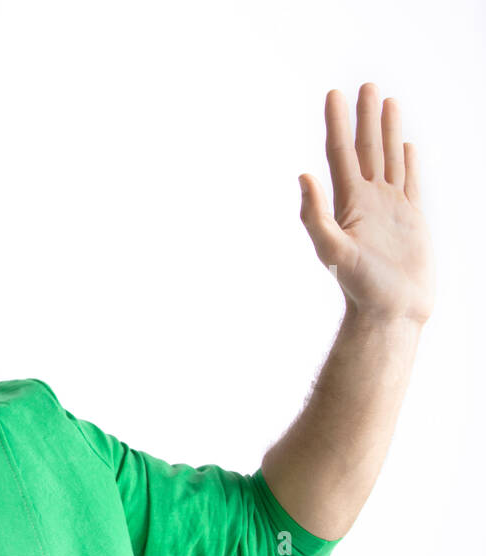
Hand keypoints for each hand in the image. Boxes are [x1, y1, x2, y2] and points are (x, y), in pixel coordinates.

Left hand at [298, 83, 434, 325]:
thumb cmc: (360, 287)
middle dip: (364, 117)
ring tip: (386, 101)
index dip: (337, 124)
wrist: (390, 312)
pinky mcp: (412, 218)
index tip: (333, 94)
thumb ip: (315, 215)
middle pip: (366, 148)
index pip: (340, 154)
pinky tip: (405, 145)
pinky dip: (408, 161)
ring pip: (388, 158)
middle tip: (364, 85)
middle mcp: (368, 201)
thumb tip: (302, 176)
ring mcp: (390, 207)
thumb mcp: (332, 250)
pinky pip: (410, 180)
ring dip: (387, 130)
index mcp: (347, 203)